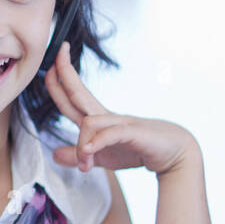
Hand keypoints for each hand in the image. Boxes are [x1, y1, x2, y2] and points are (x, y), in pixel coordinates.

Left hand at [43, 42, 196, 175]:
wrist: (175, 153)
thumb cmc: (140, 149)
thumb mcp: (103, 157)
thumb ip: (80, 155)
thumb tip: (55, 155)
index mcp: (98, 119)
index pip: (73, 97)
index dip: (59, 82)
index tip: (49, 67)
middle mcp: (107, 116)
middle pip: (78, 93)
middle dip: (64, 75)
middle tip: (54, 58)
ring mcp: (120, 123)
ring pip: (88, 123)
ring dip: (80, 145)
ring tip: (85, 165)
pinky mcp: (133, 133)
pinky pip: (109, 133)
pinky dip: (95, 142)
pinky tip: (87, 153)